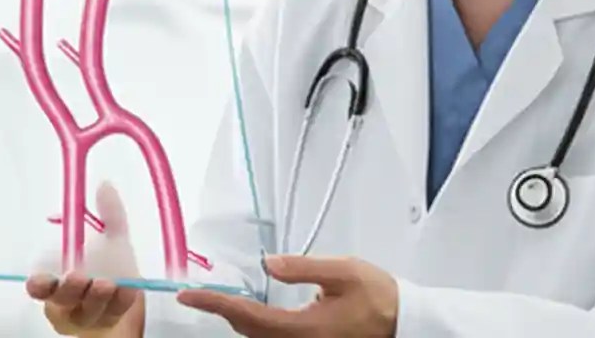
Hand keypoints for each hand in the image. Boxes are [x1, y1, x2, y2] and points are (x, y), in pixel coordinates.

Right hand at [26, 183, 143, 336]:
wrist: (123, 293)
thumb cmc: (106, 264)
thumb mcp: (109, 236)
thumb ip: (108, 214)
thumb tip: (106, 185)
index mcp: (55, 281)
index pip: (40, 287)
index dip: (38, 284)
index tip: (38, 279)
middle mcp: (68, 301)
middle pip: (64, 298)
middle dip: (70, 288)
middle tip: (77, 276)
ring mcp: (89, 314)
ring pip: (89, 309)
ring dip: (96, 297)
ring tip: (105, 284)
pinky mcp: (111, 320)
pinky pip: (116, 311)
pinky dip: (122, 299)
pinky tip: (128, 288)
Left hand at [176, 255, 397, 336]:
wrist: (404, 322)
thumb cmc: (379, 298)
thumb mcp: (344, 271)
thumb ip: (303, 268)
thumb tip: (269, 264)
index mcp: (306, 329)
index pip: (248, 317)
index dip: (216, 305)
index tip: (191, 296)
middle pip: (248, 333)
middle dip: (221, 313)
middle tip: (197, 295)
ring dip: (236, 320)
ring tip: (217, 300)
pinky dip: (253, 326)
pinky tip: (248, 312)